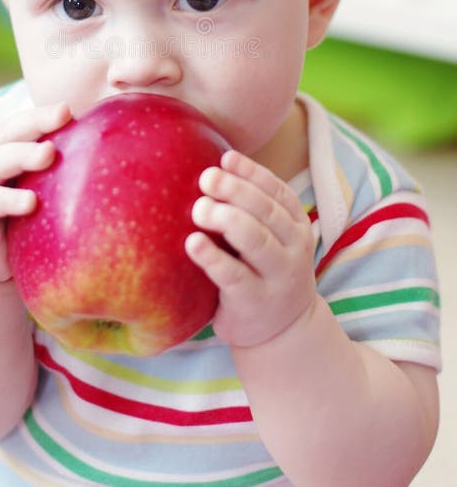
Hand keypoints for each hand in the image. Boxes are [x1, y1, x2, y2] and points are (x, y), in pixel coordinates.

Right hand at [0, 103, 71, 283]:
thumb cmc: (19, 213)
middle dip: (37, 122)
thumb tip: (113, 148)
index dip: (45, 113)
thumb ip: (58, 165)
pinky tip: (30, 203)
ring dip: (23, 155)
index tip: (70, 109)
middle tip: (63, 115)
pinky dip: (8, 199)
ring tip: (49, 153)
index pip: (25, 122)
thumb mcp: (37, 184)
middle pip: (11, 133)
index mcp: (2, 142)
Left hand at [185, 149, 315, 347]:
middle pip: (266, 211)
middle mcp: (293, 248)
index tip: (225, 158)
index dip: (252, 173)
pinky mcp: (254, 302)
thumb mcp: (270, 237)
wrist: (282, 332)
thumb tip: (208, 167)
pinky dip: (213, 258)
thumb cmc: (263, 270)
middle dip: (236, 191)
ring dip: (227, 219)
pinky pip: (233, 276)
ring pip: (255, 240)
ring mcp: (277, 277)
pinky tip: (193, 243)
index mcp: (296, 225)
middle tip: (206, 178)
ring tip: (199, 209)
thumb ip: (251, 209)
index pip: (278, 191)